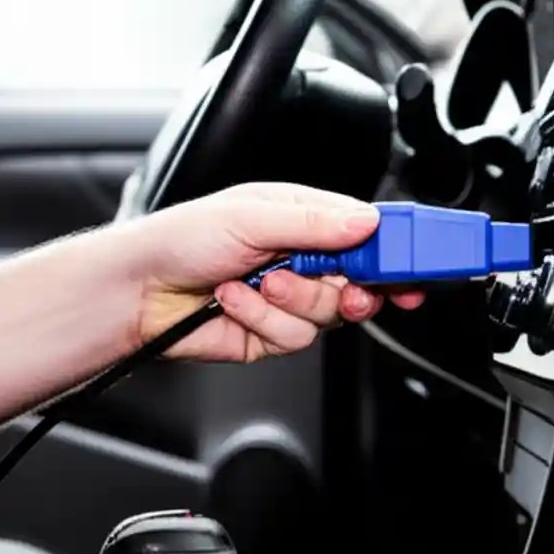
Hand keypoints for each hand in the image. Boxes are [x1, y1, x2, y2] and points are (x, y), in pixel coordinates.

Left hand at [124, 183, 424, 361]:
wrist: (138, 289)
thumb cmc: (182, 237)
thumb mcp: (252, 215)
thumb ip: (315, 222)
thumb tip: (365, 222)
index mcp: (305, 219)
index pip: (367, 232)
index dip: (396, 249)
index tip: (415, 264)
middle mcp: (303, 259)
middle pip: (362, 281)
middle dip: (354, 288)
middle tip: (348, 288)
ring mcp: (288, 299)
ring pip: (329, 315)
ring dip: (292, 301)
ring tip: (257, 282)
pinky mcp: (270, 334)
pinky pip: (293, 338)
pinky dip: (262, 319)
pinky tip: (235, 300)